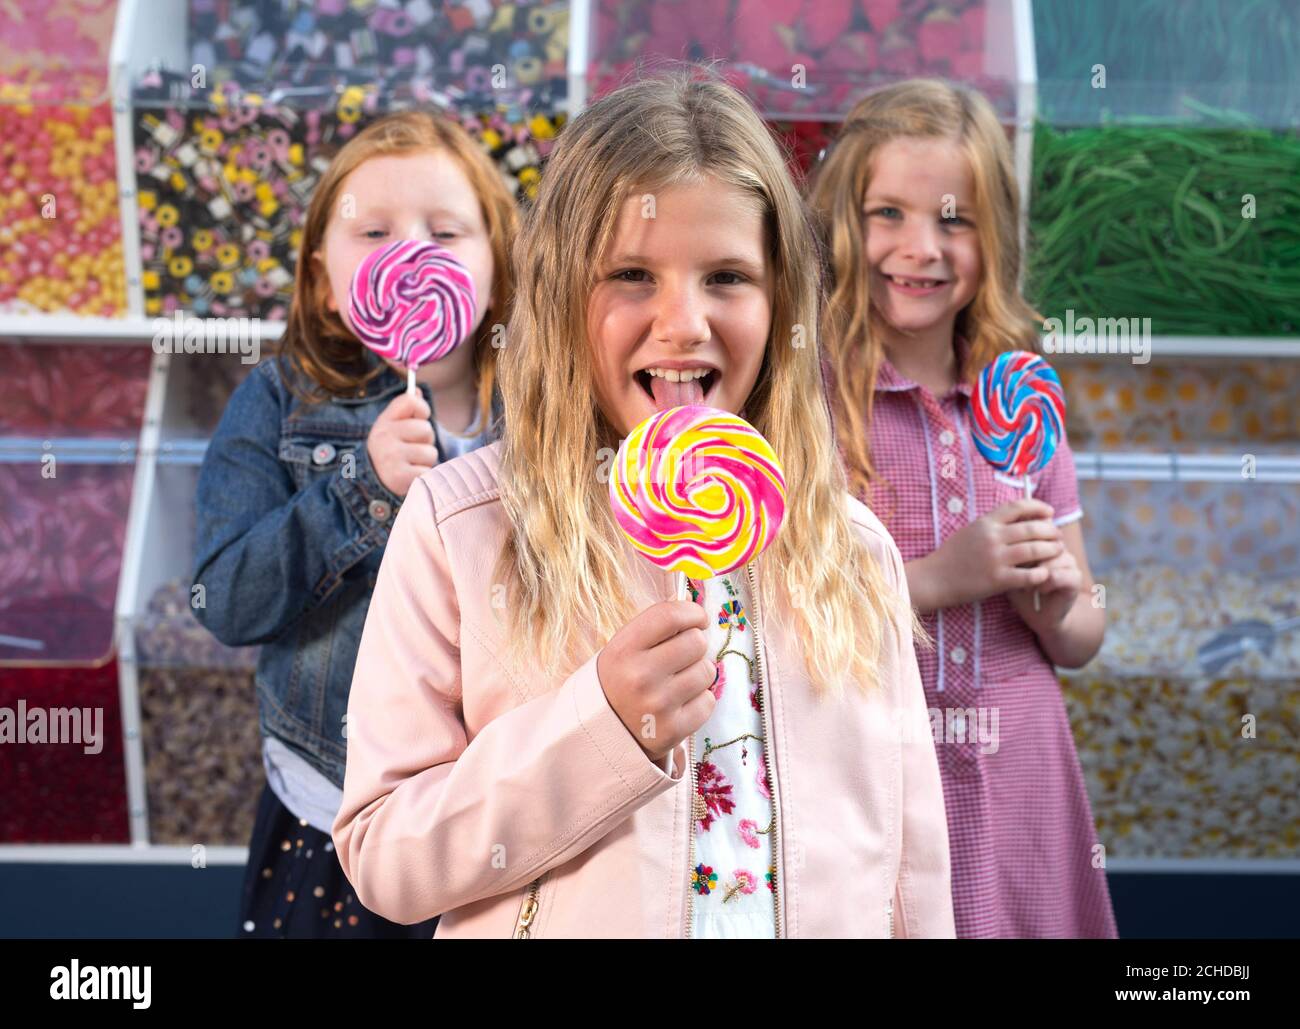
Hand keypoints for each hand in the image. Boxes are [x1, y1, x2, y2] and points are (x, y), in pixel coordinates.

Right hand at [366, 392, 438, 497]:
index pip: (411, 401)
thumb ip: (406, 409)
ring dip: (425, 460)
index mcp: (384, 421)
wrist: (372, 482)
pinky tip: (409, 475)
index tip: (420, 418)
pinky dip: (423, 475)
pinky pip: (427, 471)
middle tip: (412, 448)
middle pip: (426, 429)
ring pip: (430, 452)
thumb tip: (417, 391)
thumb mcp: (393, 427)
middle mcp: (384, 436)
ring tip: (411, 463)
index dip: (422, 409)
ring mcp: (391, 456)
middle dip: (425, 440)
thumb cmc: (390, 449)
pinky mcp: (399, 477)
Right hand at [597, 600, 714, 762]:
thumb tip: (689, 604)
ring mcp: (657, 705)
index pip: (670, 616)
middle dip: (695, 645)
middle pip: (696, 642)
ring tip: (678, 681)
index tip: (697, 618)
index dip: (692, 612)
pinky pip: (708, 701)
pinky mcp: (673, 730)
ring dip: (698, 673)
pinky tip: (680, 703)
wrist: (601, 732)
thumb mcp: (622, 648)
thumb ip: (654, 626)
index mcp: (623, 650)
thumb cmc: (619, 680)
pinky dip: (699, 700)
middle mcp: (640, 677)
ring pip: (707, 671)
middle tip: (682, 656)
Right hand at [927, 499, 1063, 607]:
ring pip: (1035, 549)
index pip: (1018, 507)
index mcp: (985, 523)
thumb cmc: (951, 556)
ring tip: (1058, 551)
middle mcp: (992, 538)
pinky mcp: (997, 580)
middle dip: (1051, 531)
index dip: (1038, 507)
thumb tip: (1017, 516)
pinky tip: (1046, 574)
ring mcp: (995, 559)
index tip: (1049, 512)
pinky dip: (1041, 573)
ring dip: (1051, 550)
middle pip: (1032, 528)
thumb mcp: (969, 532)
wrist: (933, 579)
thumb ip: (992, 525)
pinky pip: (1028, 575)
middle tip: (1058, 536)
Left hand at [1008, 544, 1081, 631]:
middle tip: (1019, 576)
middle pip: (1040, 543)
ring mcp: (1068, 560)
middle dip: (1026, 561)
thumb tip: (1009, 544)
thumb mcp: (1010, 569)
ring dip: (1034, 575)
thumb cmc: (1019, 589)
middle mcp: (1057, 546)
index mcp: (1041, 539)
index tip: (1011, 563)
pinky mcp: (1075, 576)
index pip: (1031, 532)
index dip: (1019, 547)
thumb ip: (1011, 554)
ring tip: (1028, 587)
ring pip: (1048, 559)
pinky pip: (1056, 576)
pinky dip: (1044, 585)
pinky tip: (1041, 591)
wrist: (1038, 613)